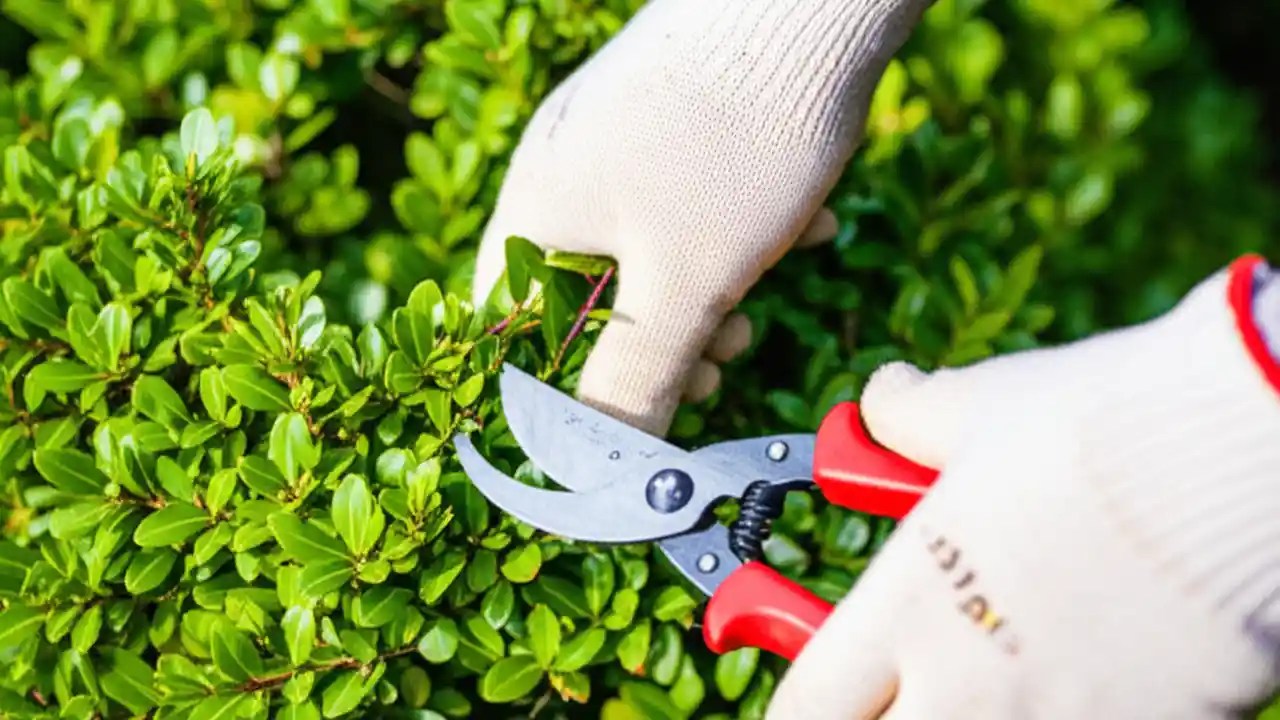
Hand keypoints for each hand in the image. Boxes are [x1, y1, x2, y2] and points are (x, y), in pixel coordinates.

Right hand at [472, 0, 930, 435]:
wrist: (814, 3)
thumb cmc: (736, 142)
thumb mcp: (686, 285)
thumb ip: (636, 383)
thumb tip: (604, 469)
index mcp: (537, 214)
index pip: (507, 333)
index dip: (558, 392)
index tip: (619, 424)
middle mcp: (562, 173)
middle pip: (587, 298)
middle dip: (659, 345)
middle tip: (720, 361)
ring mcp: (618, 141)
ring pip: (649, 254)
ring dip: (707, 295)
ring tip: (760, 299)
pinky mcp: (676, 122)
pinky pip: (689, 206)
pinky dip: (735, 235)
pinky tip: (797, 227)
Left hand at [768, 256, 1279, 718]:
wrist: (1244, 442)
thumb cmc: (1103, 420)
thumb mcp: (977, 408)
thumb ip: (908, 419)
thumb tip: (878, 403)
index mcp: (908, 605)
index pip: (807, 705)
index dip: (802, 702)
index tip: (820, 689)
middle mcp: (968, 685)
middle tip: (897, 689)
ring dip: (971, 718)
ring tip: (1000, 671)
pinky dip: (1065, 717)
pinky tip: (1088, 678)